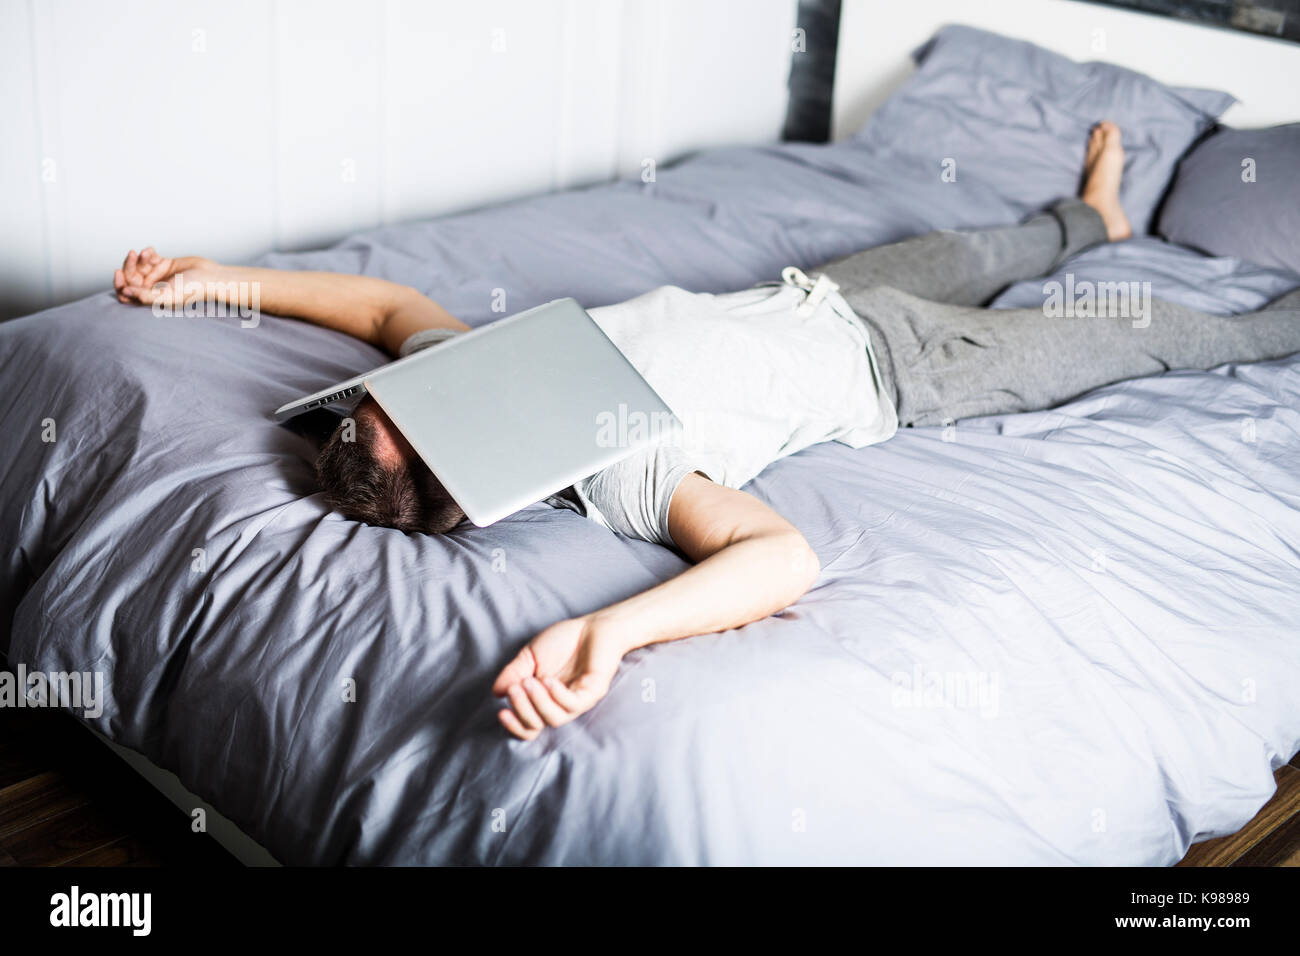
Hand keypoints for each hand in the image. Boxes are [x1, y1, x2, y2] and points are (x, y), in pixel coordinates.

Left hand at [113, 247, 218, 307]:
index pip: (127, 294)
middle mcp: (152, 288)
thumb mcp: (168, 296)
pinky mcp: (164, 264)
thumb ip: (146, 296)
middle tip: (132, 255)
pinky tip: (151, 251)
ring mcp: (157, 276)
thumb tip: (126, 292)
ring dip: (139, 257)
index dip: (120, 284)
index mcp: (151, 299)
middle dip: (129, 266)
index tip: (119, 273)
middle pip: (130, 278)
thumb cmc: (194, 291)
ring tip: (147, 252)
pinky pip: (148, 257)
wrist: (211, 277)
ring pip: (138, 266)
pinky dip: (147, 253)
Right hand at [492, 616, 628, 739]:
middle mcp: (560, 706)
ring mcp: (577, 701)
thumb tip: (497, 693)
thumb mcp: (530, 656)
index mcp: (545, 701)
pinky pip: (572, 704)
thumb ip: (513, 673)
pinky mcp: (593, 693)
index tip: (501, 712)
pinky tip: (549, 680)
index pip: (529, 727)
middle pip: (537, 726)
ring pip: (554, 719)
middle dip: (522, 709)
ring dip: (537, 702)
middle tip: (516, 688)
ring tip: (530, 681)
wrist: (592, 626)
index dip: (514, 726)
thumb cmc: (563, 641)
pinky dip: (557, 695)